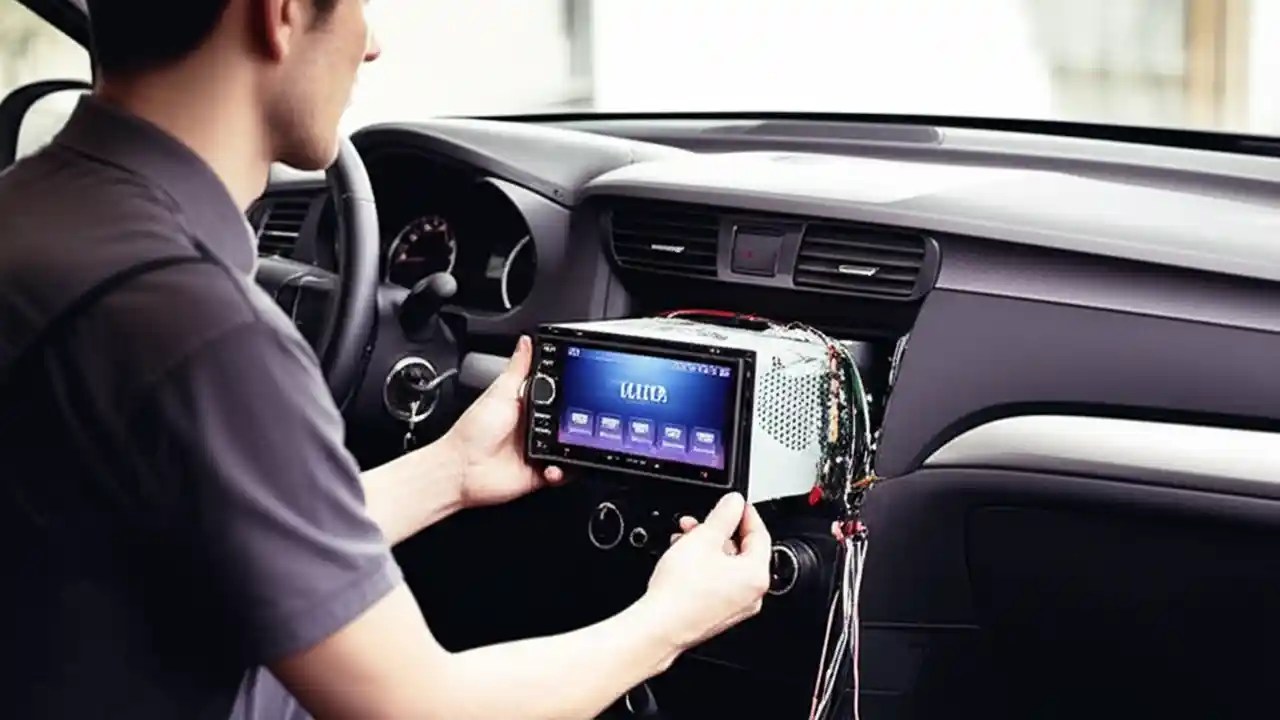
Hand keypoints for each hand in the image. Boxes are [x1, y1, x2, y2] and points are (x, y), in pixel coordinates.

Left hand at [442, 336, 564, 508]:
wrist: (462, 468)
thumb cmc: (473, 430)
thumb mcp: (500, 392)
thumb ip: (517, 368)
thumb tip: (527, 340)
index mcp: (527, 405)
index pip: (557, 395)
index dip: (571, 392)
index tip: (583, 389)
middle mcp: (535, 428)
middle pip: (568, 421)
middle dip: (579, 422)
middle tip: (580, 420)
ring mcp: (539, 451)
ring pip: (570, 447)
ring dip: (574, 448)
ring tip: (568, 445)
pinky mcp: (540, 472)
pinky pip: (563, 471)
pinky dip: (565, 470)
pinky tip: (555, 466)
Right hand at [642, 493, 771, 650]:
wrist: (659, 627)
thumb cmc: (680, 591)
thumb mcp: (703, 539)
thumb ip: (723, 515)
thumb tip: (735, 503)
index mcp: (756, 575)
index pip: (760, 535)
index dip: (745, 514)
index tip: (734, 503)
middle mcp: (751, 594)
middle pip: (741, 551)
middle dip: (717, 532)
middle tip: (700, 521)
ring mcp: (735, 607)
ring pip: (726, 566)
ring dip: (707, 547)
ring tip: (684, 539)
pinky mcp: (718, 614)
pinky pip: (718, 582)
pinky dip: (704, 566)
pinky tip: (684, 558)